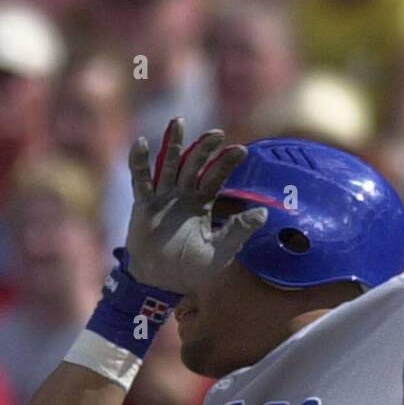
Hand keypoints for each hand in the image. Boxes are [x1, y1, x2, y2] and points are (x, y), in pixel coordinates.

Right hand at [123, 118, 266, 292]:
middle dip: (205, 148)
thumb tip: (264, 213)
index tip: (241, 150)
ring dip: (174, 144)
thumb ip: (239, 231)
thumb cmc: (192, 268)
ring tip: (179, 122)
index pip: (216, 178)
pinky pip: (141, 179)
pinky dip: (140, 162)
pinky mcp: (144, 204)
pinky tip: (142, 143)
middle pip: (194, 165)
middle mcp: (183, 195)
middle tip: (217, 133)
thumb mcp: (221, 251)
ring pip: (169, 165)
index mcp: (202, 203)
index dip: (226, 163)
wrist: (162, 282)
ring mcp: (163, 197)